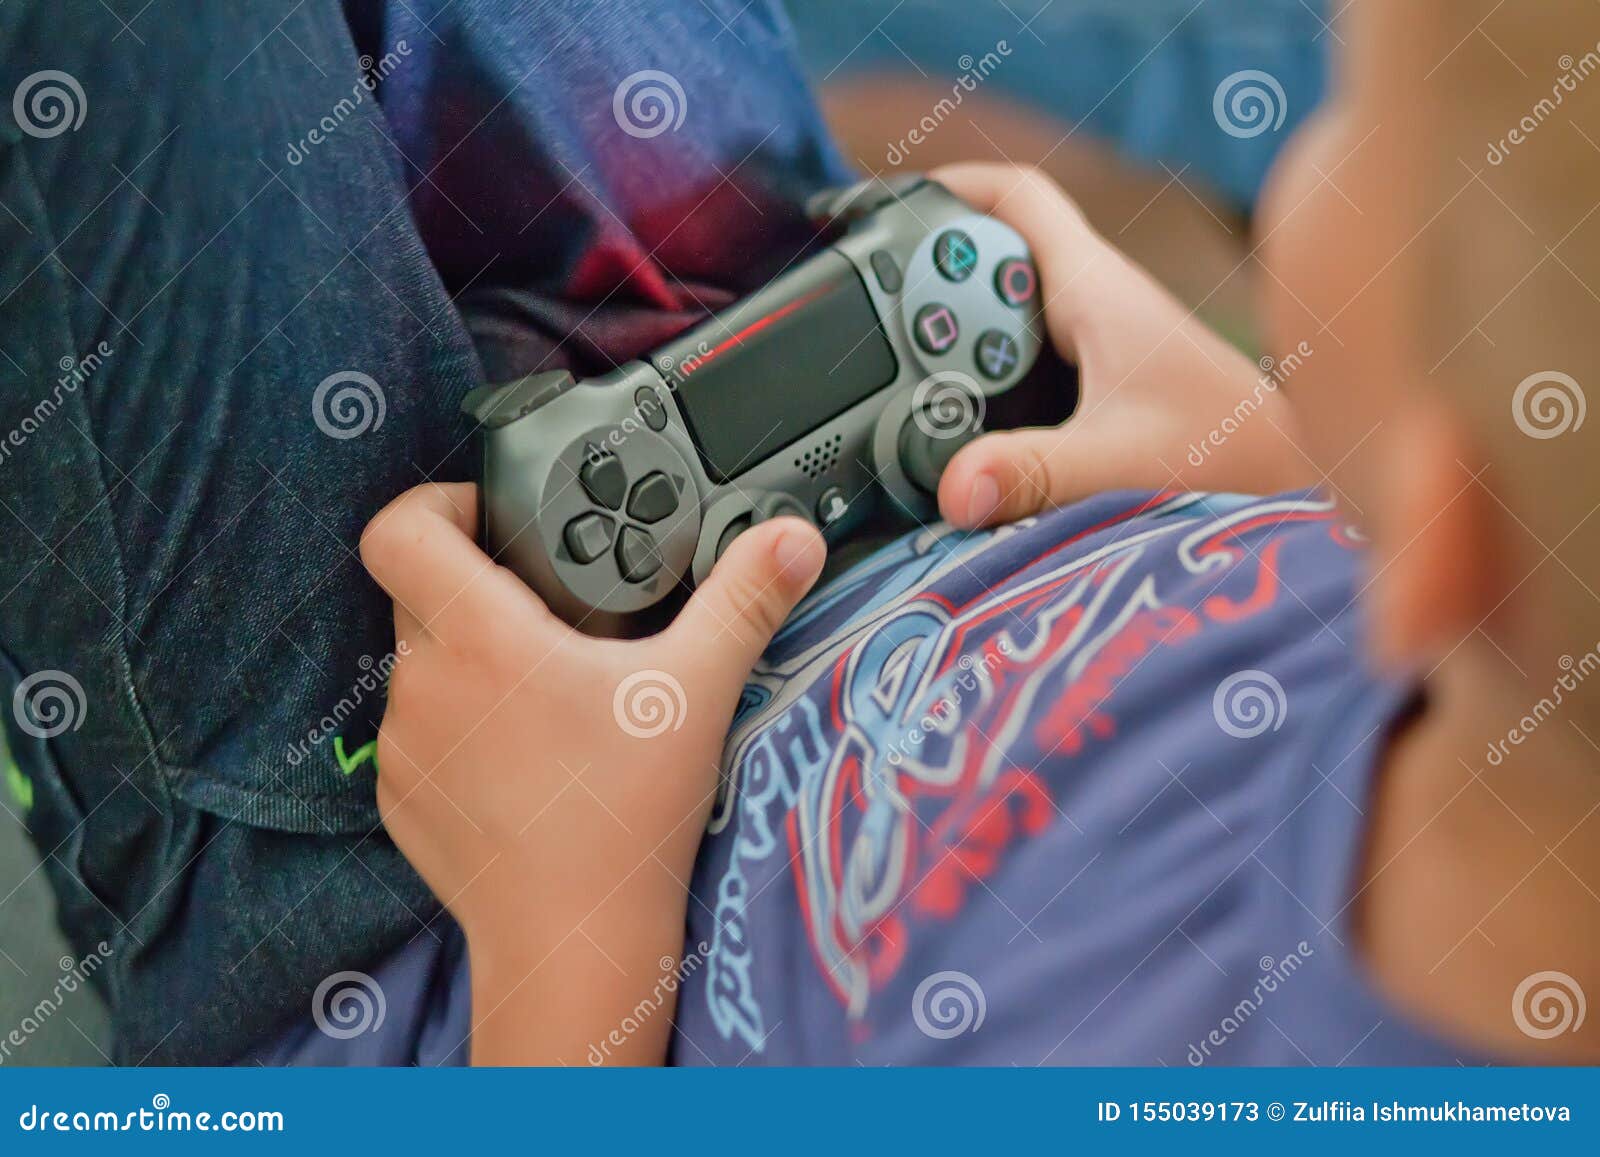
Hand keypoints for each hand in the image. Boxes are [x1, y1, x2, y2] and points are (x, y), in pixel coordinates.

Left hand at [359, 483, 824, 1062]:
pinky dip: (459, 725)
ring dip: (467, 658)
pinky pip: (418, 730)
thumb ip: (744, 600)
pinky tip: (524, 755)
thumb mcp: (697, 691)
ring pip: (418, 664)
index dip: (437, 502)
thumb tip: (793, 539)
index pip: (400, 528)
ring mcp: (405, 745)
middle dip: (473, 583)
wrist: (573, 941)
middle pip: (415, 590)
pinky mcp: (401, 798)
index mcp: (480, 637)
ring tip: (545, 688)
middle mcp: (425, 683)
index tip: (490, 519)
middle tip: (548, 606)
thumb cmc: (624, 818)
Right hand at [928, 162, 1314, 527]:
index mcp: (1100, 294)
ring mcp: (1100, 351)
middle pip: (995, 262)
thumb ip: (1038, 474)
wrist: (1293, 490)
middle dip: (936, 287)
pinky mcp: (1103, 392)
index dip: (952, 188)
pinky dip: (985, 387)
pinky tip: (963, 434)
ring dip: (960, 345)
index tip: (893, 208)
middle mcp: (1097, 310)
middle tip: (889, 334)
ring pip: (1007, 320)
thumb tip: (957, 489)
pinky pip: (1024, 367)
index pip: (1021, 199)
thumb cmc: (1235, 460)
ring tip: (913, 388)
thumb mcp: (1123, 465)